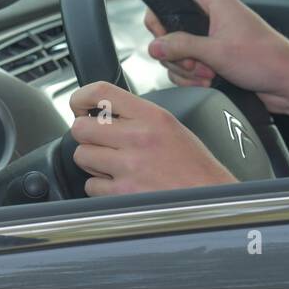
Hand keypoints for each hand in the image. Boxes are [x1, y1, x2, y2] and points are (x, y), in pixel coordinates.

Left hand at [68, 81, 236, 195]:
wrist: (209, 195)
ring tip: (114, 164)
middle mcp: (138, 137)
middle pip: (81, 127)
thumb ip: (137, 115)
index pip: (100, 92)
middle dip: (86, 134)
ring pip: (81, 155)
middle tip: (98, 140)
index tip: (79, 105)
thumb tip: (103, 112)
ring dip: (92, 161)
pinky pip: (91, 185)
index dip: (80, 97)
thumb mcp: (170, 125)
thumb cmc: (193, 164)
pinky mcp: (122, 193)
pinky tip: (120, 183)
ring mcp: (128, 166)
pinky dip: (100, 186)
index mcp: (151, 115)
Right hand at [144, 0, 288, 112]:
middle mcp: (211, 15)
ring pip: (177, 54)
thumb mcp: (216, 52)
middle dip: (180, 57)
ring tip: (209, 76)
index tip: (169, 45)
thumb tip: (154, 46)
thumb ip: (180, 46)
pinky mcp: (213, 56)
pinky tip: (210, 82)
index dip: (162, 26)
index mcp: (212, 0)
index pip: (168, 2)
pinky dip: (194, 78)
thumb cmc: (263, 58)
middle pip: (169, 34)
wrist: (286, 82)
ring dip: (188, 71)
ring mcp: (211, 37)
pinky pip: (189, 66)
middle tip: (198, 65)